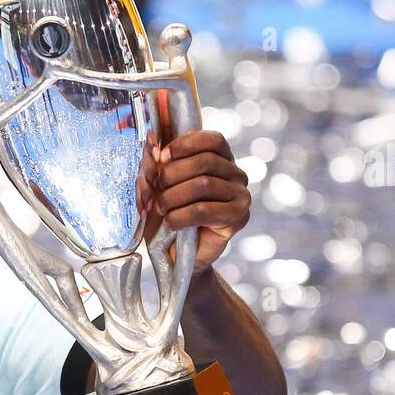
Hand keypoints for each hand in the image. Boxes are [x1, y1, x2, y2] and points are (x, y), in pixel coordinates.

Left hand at [136, 129, 250, 273]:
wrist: (177, 255)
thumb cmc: (169, 214)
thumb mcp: (158, 186)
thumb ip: (158, 165)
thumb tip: (153, 146)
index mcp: (221, 159)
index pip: (212, 140)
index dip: (185, 145)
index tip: (162, 157)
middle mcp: (236, 175)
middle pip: (205, 162)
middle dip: (172, 175)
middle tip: (154, 191)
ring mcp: (241, 196)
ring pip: (203, 185)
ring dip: (173, 197)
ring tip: (160, 208)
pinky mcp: (238, 218)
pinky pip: (204, 210)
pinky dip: (180, 216)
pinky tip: (171, 223)